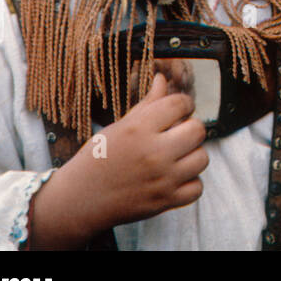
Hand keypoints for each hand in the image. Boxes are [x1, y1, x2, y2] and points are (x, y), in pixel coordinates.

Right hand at [28, 73, 208, 248]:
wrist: (78, 200)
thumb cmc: (97, 158)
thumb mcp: (119, 126)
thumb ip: (147, 104)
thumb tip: (162, 78)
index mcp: (138, 130)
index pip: (180, 103)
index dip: (183, 103)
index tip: (177, 110)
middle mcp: (152, 154)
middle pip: (198, 130)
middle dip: (190, 128)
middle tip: (176, 134)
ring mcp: (161, 180)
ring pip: (202, 158)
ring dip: (192, 155)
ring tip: (175, 156)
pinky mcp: (164, 202)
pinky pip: (198, 187)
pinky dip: (190, 182)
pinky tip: (175, 177)